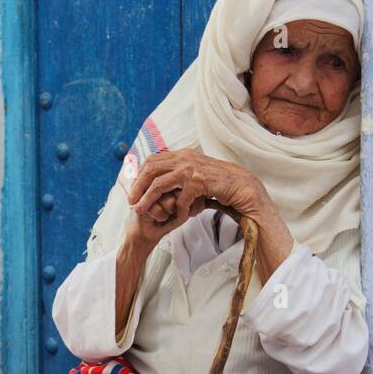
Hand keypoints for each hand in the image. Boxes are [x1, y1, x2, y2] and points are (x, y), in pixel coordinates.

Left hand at [127, 149, 268, 224]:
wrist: (241, 185)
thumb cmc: (219, 183)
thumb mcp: (196, 173)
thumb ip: (180, 173)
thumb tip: (163, 179)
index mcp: (182, 155)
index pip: (152, 160)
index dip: (139, 175)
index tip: (134, 190)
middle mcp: (184, 158)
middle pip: (151, 169)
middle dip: (138, 186)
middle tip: (131, 201)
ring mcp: (191, 169)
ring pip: (160, 184)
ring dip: (148, 198)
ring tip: (140, 211)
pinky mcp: (199, 182)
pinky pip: (180, 199)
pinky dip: (177, 210)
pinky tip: (177, 218)